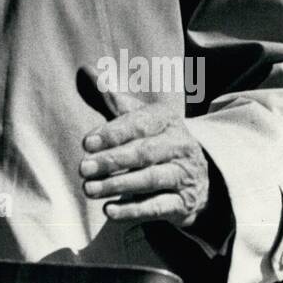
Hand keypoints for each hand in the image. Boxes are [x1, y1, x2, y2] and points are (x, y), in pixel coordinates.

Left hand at [77, 78, 209, 228]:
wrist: (198, 176)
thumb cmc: (157, 141)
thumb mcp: (139, 118)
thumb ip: (112, 98)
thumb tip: (85, 70)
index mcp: (167, 119)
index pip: (139, 123)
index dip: (112, 133)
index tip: (85, 143)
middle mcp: (180, 145)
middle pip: (144, 152)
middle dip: (112, 161)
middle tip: (83, 168)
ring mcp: (185, 175)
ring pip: (151, 180)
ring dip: (118, 186)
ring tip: (89, 189)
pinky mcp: (184, 203)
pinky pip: (159, 207)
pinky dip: (134, 210)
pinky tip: (110, 211)